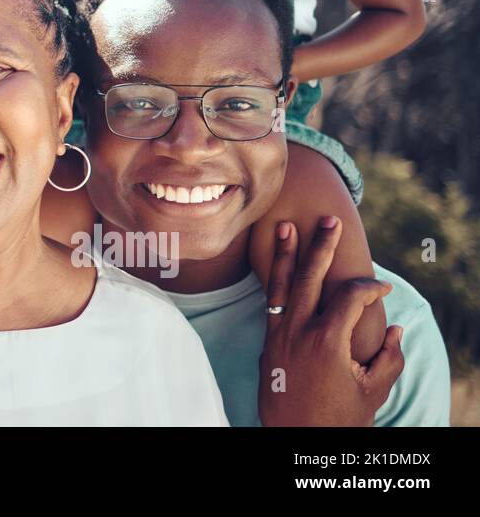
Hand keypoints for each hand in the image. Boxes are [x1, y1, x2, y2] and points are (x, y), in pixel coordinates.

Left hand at [257, 217, 404, 425]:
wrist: (298, 437)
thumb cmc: (341, 417)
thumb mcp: (374, 389)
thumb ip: (389, 356)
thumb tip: (392, 327)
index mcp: (327, 340)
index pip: (349, 296)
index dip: (369, 287)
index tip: (382, 287)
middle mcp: (298, 332)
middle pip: (308, 277)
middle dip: (320, 246)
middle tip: (329, 220)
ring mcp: (278, 335)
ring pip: (279, 285)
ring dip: (283, 253)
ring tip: (284, 225)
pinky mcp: (266, 343)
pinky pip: (269, 303)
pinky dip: (273, 280)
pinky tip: (275, 263)